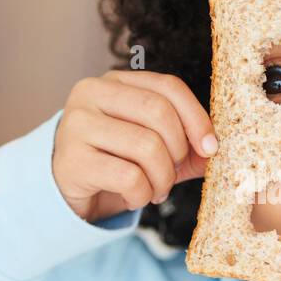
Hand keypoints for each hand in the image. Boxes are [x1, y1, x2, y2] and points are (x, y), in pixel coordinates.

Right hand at [53, 70, 217, 221]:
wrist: (63, 189)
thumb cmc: (114, 162)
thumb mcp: (152, 148)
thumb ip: (186, 146)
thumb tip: (218, 152)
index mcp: (116, 82)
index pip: (168, 86)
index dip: (197, 117)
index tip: (211, 148)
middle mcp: (92, 93)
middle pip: (159, 113)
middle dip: (178, 150)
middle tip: (173, 173)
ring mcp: (77, 124)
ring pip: (146, 146)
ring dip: (162, 179)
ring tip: (155, 190)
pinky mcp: (72, 159)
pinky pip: (128, 177)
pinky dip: (142, 194)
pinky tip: (134, 198)